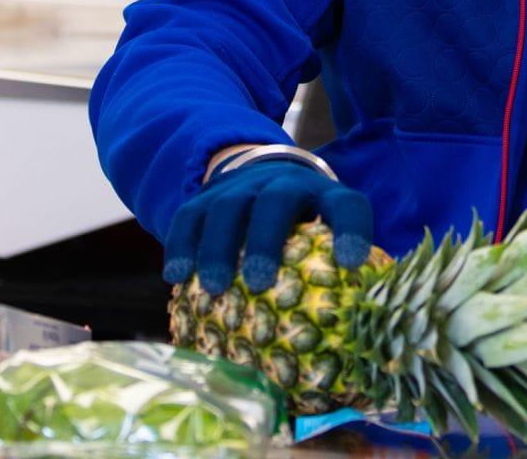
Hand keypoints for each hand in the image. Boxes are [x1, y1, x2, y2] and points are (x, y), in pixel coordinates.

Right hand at [162, 159, 373, 292]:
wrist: (262, 179)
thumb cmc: (302, 231)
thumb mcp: (324, 241)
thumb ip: (332, 278)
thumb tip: (347, 347)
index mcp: (325, 196)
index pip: (347, 206)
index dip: (352, 230)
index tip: (350, 263)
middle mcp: (284, 184)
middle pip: (276, 202)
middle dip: (266, 241)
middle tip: (259, 282)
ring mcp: (242, 186)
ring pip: (227, 207)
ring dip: (218, 247)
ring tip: (214, 288)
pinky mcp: (206, 196)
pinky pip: (189, 214)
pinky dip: (181, 244)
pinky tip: (175, 277)